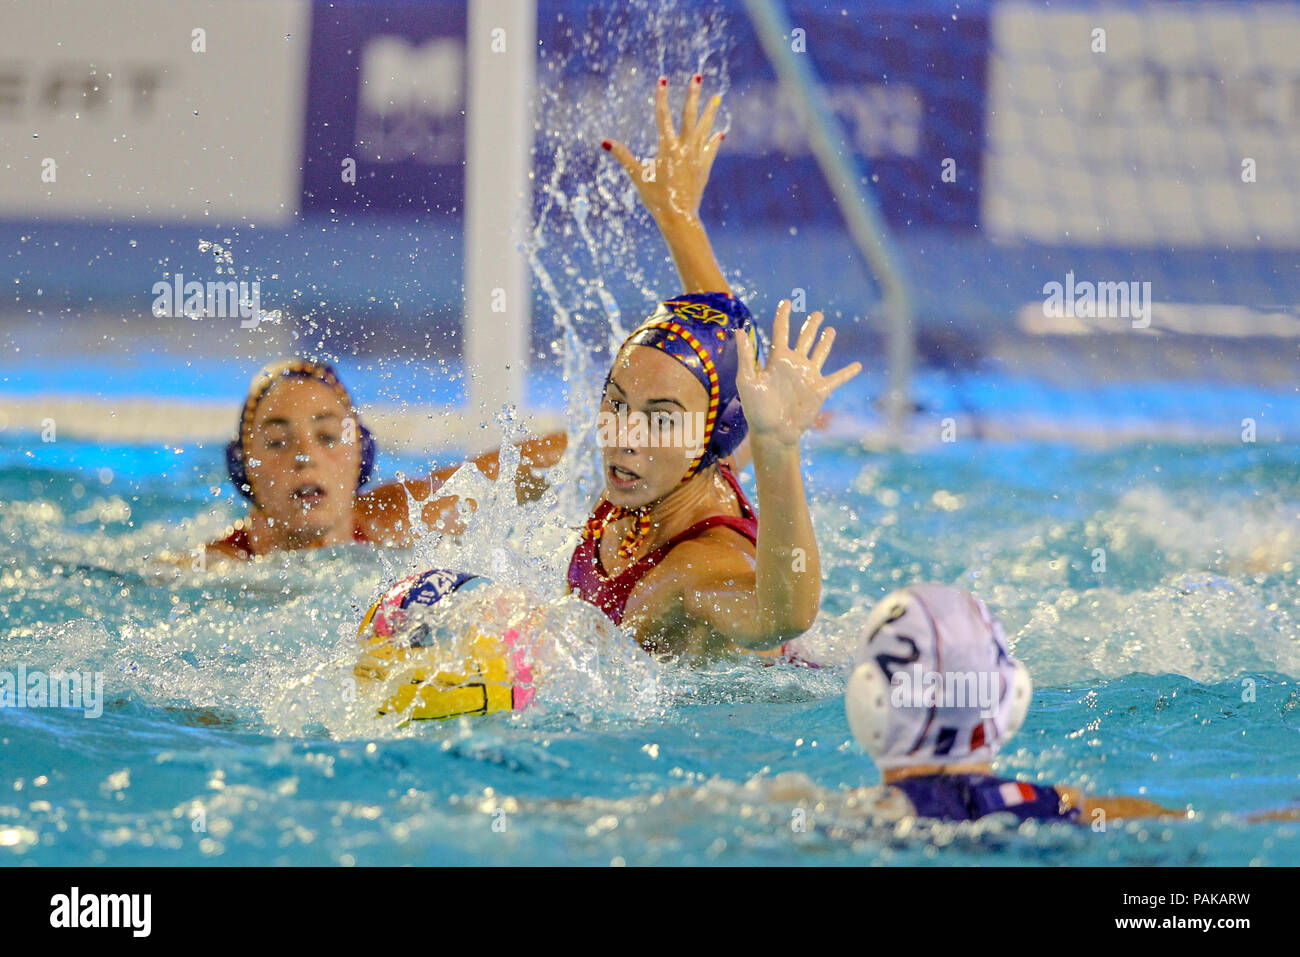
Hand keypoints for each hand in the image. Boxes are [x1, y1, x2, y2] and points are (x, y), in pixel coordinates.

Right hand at [602, 75, 723, 226]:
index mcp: (667, 148)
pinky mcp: (703, 168)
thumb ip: (622, 156)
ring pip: (704, 129)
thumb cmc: (655, 198)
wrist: (678, 217)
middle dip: (692, 95)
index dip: (662, 97)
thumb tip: (605, 142)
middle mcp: (684, 148)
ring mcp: (696, 158)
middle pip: (689, 116)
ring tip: (717, 97)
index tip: (663, 80)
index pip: (663, 116)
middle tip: (697, 77)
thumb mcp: (636, 176)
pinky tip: (719, 132)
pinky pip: (711, 150)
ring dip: (710, 112)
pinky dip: (714, 140)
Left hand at [735, 300, 861, 445]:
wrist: (773, 432)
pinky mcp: (820, 390)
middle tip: (817, 313)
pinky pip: (837, 378)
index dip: (784, 316)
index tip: (786, 302)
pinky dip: (848, 372)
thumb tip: (739, 331)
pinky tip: (858, 366)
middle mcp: (794, 365)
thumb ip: (746, 356)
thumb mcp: (748, 381)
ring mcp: (808, 376)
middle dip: (810, 325)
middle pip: (804, 338)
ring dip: (825, 341)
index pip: (781, 331)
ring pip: (820, 353)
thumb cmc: (757, 409)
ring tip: (830, 329)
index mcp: (777, 360)